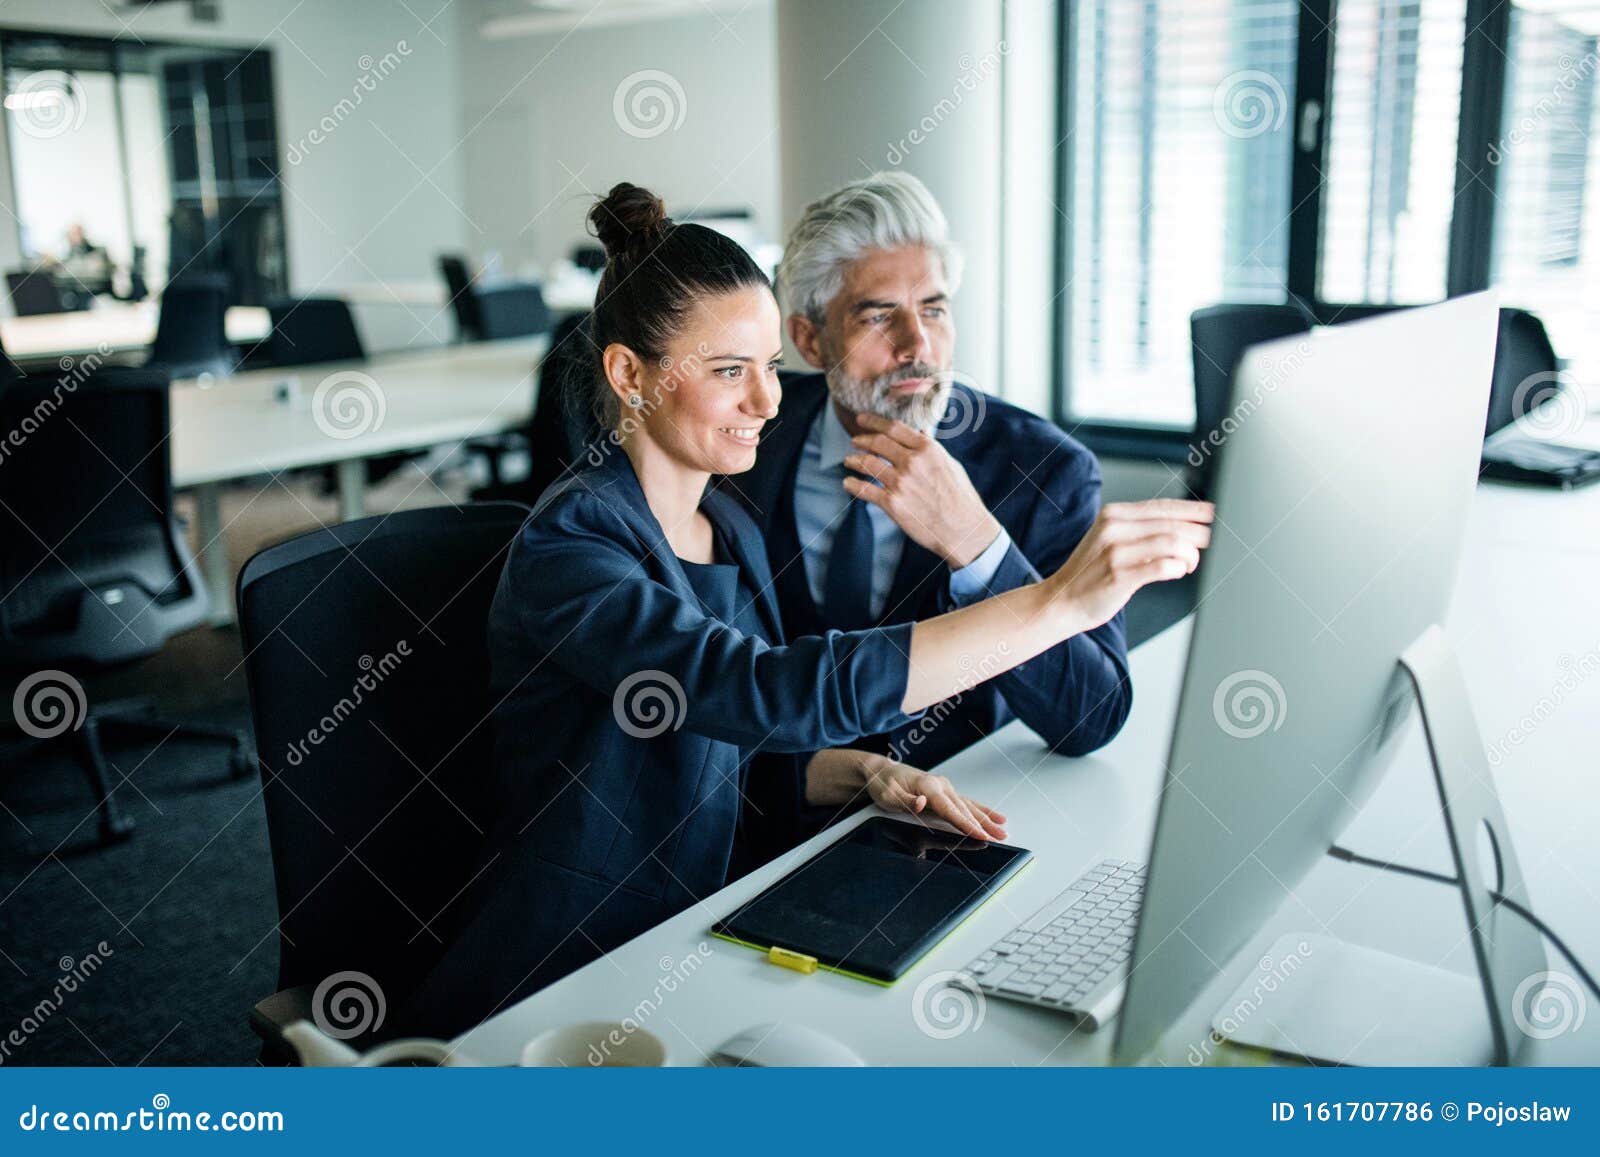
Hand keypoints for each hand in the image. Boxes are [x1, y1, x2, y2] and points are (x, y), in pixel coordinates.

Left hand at [841, 411, 1001, 569]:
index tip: (862, 419)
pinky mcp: (893, 504)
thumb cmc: (961, 498)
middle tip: (854, 441)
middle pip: (878, 443)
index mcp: (928, 449)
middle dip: (862, 440)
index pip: (894, 428)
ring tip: (849, 461)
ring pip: (868, 464)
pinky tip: (848, 483)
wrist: (963, 529)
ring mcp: (901, 483)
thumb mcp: (951, 465)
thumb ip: (931, 447)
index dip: (874, 421)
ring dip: (854, 461)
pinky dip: (853, 485)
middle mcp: (912, 462)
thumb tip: (920, 431)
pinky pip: (865, 490)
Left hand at [860, 753, 1007, 840]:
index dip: (966, 824)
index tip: (980, 834)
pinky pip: (966, 802)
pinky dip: (981, 810)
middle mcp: (940, 785)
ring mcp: (944, 787)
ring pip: (969, 805)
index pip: (950, 809)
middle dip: (983, 824)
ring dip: (987, 818)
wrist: (881, 771)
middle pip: (965, 808)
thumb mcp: (887, 795)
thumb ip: (906, 801)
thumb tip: (922, 803)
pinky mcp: (944, 791)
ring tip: (1003, 829)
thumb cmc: (883, 784)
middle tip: (1000, 837)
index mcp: (928, 786)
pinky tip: (994, 816)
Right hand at [1049, 499, 1214, 632]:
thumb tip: (1181, 529)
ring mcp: (1116, 552)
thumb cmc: (1089, 574)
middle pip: (1170, 523)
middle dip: (1197, 532)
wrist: (1060, 600)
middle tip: (1209, 541)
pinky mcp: (1120, 576)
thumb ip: (1138, 532)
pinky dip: (1177, 568)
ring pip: (1171, 543)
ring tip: (1191, 563)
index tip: (1211, 512)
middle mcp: (1114, 529)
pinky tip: (1177, 571)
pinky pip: (1163, 566)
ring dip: (1190, 554)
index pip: (1161, 506)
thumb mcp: (1109, 540)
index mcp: (1113, 515)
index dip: (1191, 509)